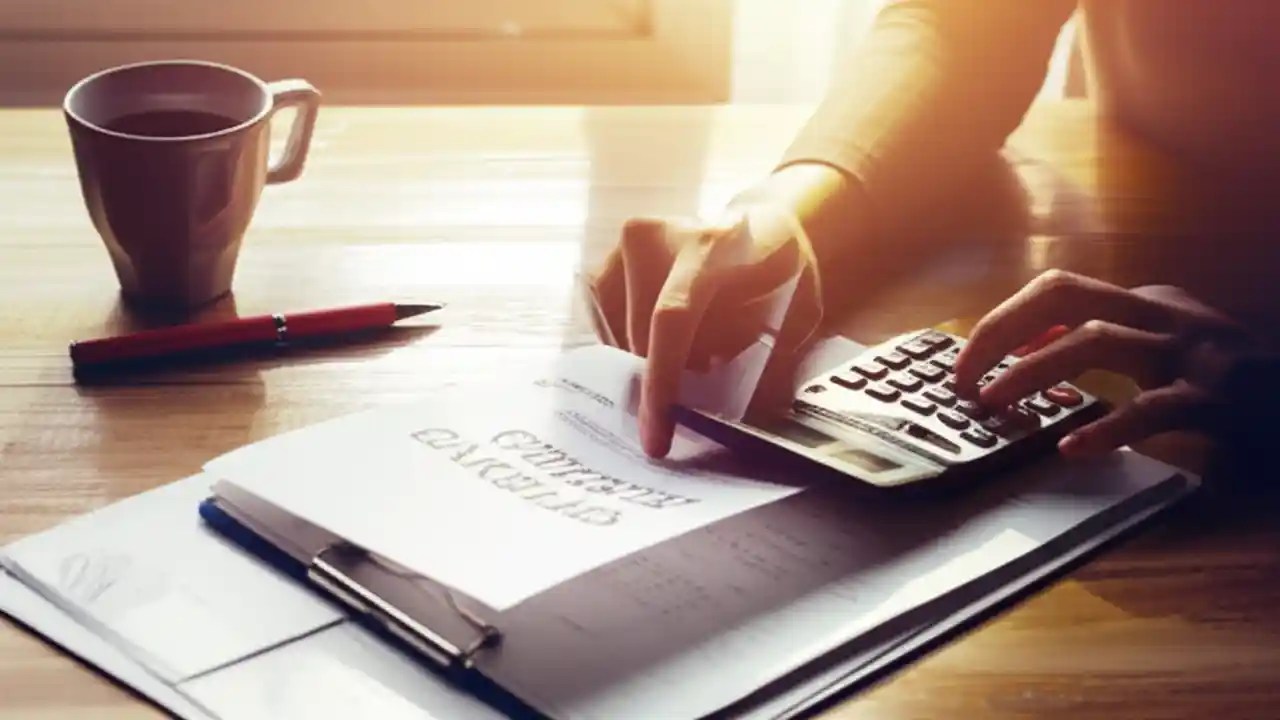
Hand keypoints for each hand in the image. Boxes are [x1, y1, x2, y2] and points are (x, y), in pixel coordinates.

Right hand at [586, 203, 822, 458]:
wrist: (759, 229)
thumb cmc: (780, 276)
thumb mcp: (798, 312)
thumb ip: (774, 360)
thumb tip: (748, 415)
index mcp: (712, 248)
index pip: (671, 319)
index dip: (661, 381)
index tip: (656, 438)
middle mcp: (656, 237)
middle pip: (642, 339)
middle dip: (670, 375)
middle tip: (710, 367)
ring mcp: (624, 246)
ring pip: (621, 340)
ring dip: (653, 359)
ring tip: (695, 337)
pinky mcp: (605, 263)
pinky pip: (606, 329)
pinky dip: (632, 346)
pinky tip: (663, 333)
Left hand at [954, 270, 1251, 456]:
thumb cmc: (1228, 378)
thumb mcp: (1161, 344)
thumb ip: (1099, 337)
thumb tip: (1026, 341)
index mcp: (1147, 302)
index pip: (1058, 291)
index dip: (1005, 320)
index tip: (969, 358)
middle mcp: (1165, 314)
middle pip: (1066, 296)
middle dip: (1002, 331)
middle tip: (963, 375)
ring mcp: (1191, 352)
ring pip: (1097, 342)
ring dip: (1035, 371)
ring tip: (994, 402)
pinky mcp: (1217, 398)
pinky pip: (1153, 408)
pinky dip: (1108, 427)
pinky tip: (1074, 445)